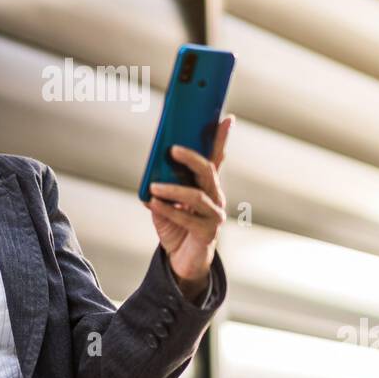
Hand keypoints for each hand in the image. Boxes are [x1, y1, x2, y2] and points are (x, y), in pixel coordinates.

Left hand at [141, 114, 234, 297]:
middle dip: (192, 158)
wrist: (182, 259)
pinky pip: (186, 218)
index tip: (226, 118)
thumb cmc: (175, 226)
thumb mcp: (166, 202)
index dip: (222, 138)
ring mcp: (214, 215)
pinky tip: (152, 203)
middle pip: (208, 172)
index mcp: (207, 185)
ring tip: (154, 186)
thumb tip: (152, 172)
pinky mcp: (207, 232)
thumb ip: (163, 186)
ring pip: (196, 196)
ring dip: (173, 189)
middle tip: (172, 149)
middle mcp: (215, 197)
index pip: (216, 157)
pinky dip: (168, 209)